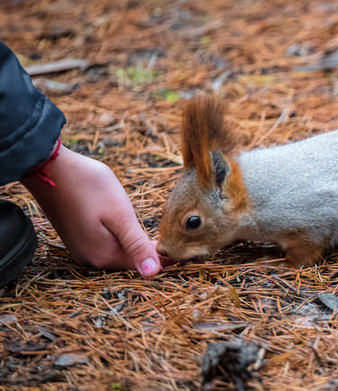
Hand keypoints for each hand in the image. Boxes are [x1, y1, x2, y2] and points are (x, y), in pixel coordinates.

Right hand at [21, 145, 160, 276]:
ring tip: (155, 228)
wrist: (50, 168)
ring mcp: (82, 247)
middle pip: (129, 259)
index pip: (141, 265)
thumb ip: (136, 245)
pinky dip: (122, 235)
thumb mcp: (119, 215)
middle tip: (174, 233)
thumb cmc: (87, 186)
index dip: (163, 255)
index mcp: (103, 255)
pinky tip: (129, 222)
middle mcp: (90, 258)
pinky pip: (107, 242)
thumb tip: (152, 274)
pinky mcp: (78, 235)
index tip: (183, 243)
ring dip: (136, 242)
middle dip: (149, 249)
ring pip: (119, 250)